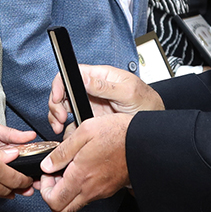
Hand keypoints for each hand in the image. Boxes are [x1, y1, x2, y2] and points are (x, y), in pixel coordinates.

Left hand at [39, 114, 132, 211]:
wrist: (145, 142)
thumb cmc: (118, 134)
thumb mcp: (85, 131)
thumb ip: (62, 151)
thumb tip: (47, 164)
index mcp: (80, 177)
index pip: (53, 201)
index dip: (44, 190)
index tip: (48, 174)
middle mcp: (90, 190)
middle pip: (62, 211)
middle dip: (52, 197)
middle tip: (54, 178)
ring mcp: (101, 192)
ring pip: (75, 205)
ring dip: (66, 192)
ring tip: (69, 170)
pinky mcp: (109, 190)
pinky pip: (88, 197)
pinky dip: (80, 188)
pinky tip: (83, 169)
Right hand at [47, 64, 163, 134]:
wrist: (154, 124)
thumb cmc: (147, 103)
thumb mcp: (128, 92)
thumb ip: (106, 86)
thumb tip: (84, 78)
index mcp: (101, 76)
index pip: (72, 73)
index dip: (60, 84)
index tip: (57, 98)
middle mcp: (93, 89)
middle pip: (64, 91)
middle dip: (56, 105)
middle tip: (60, 119)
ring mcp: (91, 104)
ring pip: (65, 108)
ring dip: (57, 118)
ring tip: (61, 128)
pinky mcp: (92, 120)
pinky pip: (74, 124)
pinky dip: (67, 131)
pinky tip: (70, 138)